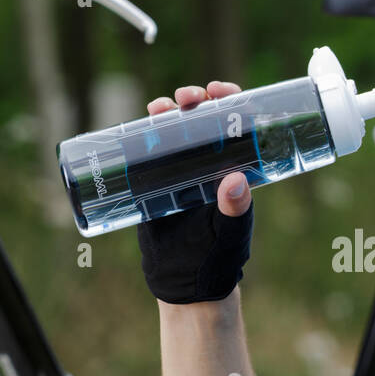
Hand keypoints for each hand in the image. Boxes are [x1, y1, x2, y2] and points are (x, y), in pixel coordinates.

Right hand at [137, 80, 255, 304]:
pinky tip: (137, 124)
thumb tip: (236, 181)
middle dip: (195, 98)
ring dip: (167, 110)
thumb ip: (236, 211)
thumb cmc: (218, 258)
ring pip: (173, 129)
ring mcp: (179, 170)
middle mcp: (208, 163)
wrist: (184, 283)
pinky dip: (141, 133)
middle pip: (202, 118)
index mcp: (235, 167)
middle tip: (188, 97)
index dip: (231, 100)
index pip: (237, 124)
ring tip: (161, 108)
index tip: (222, 91)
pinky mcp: (153, 182)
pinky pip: (147, 151)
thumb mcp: (231, 233)